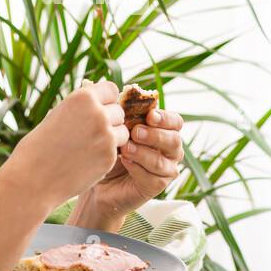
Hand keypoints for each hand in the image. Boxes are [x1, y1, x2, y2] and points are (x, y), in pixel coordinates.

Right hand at [0, 78, 128, 214]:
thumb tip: (100, 99)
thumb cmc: (39, 147)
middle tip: (90, 134)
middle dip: (110, 121)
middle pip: (119, 111)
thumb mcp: (58, 115)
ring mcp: (106, 136)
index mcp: (82, 97)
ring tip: (89, 147)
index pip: (112, 89)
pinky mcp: (109, 157)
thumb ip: (81, 107)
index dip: (106, 101)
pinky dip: (106, 156)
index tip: (98, 111)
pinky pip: (116, 152)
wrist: (32, 179)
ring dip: (112, 138)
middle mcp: (98, 113)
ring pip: (123, 132)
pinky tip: (86, 161)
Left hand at [82, 101, 184, 221]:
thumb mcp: (112, 127)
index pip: (175, 121)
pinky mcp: (156, 187)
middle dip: (156, 135)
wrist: (95, 176)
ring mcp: (165, 170)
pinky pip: (154, 179)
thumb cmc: (107, 147)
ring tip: (126, 148)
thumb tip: (96, 83)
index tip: (150, 115)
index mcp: (162, 131)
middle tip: (136, 132)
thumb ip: (114, 109)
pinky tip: (125, 162)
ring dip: (144, 153)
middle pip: (175, 141)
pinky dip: (139, 169)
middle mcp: (169, 150)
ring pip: (164, 161)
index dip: (166, 118)